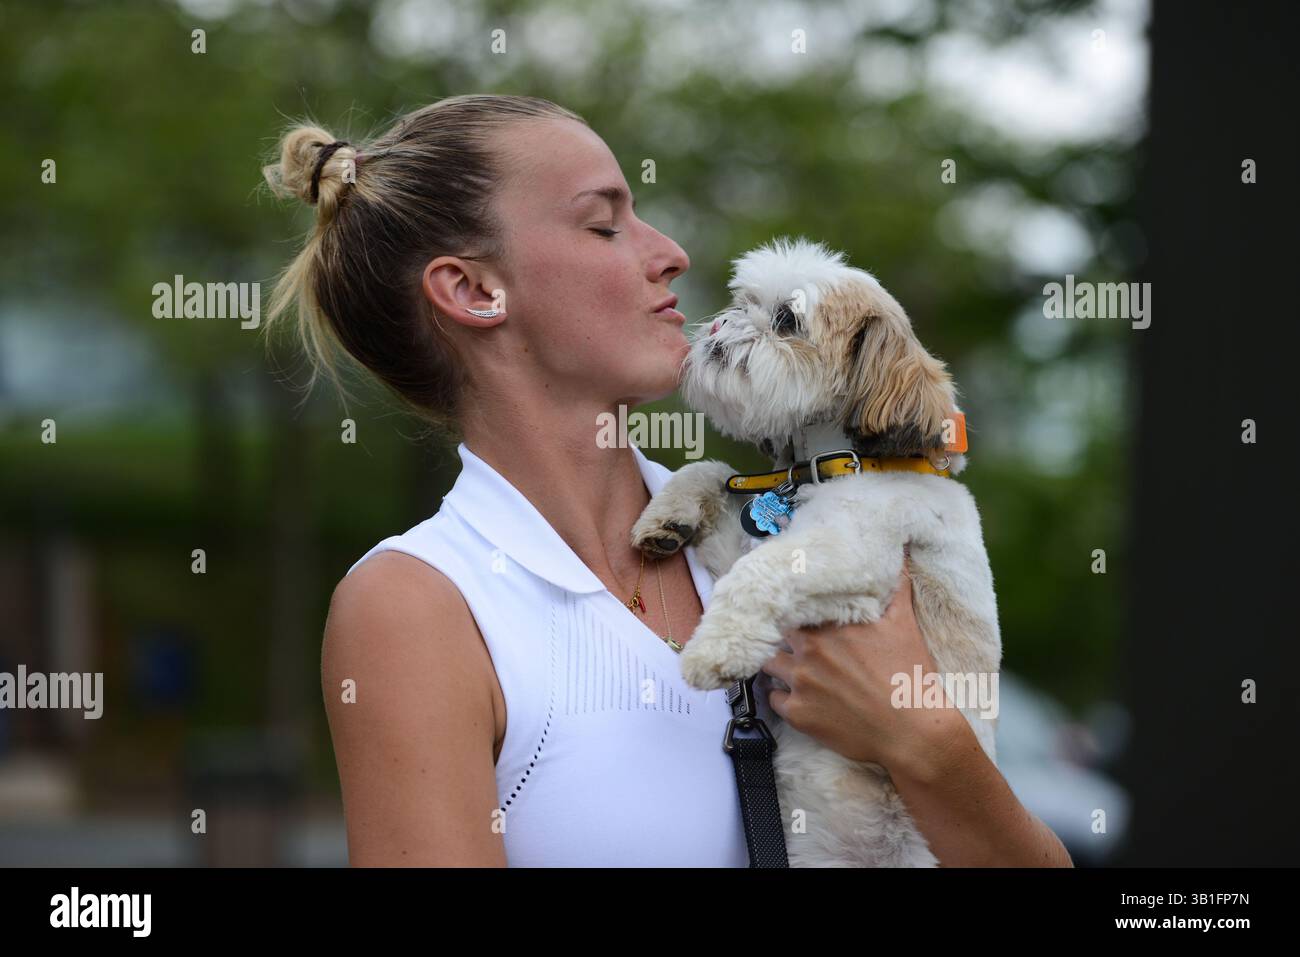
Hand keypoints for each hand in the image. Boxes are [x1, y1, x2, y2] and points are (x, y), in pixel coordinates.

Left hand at [760, 548, 960, 769]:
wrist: (913, 732)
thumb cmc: (910, 676)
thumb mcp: (905, 624)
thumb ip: (896, 585)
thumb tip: (898, 552)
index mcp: (831, 624)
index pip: (793, 603)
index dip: (789, 603)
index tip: (787, 603)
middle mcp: (810, 649)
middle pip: (776, 632)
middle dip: (781, 633)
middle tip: (790, 638)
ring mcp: (800, 682)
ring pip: (769, 663)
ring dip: (777, 663)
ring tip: (789, 665)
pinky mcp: (798, 713)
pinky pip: (773, 699)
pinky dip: (782, 696)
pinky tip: (796, 695)